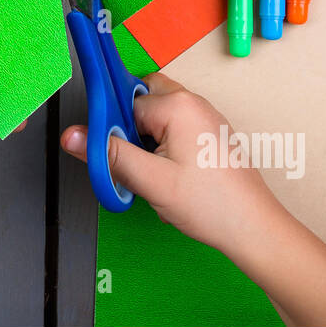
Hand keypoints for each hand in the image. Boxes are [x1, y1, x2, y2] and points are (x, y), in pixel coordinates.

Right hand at [61, 74, 325, 326]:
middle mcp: (193, 102)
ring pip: (158, 115)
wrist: (254, 228)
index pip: (125, 103)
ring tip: (151, 172)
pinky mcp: (211, 134)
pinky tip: (168, 177)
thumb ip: (108, 154)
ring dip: (146, 138)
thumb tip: (71, 136)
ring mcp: (205, 117)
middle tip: (132, 159)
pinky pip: (175, 127)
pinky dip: (163, 146)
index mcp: (177, 105)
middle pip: (143, 98)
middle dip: (130, 126)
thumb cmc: (210, 204)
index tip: (110, 152)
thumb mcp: (149, 180)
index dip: (112, 129)